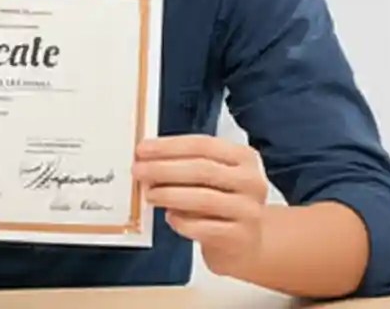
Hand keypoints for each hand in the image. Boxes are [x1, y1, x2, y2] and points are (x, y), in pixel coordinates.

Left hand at [133, 134, 269, 276]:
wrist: (246, 243)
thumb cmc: (222, 202)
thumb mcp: (212, 177)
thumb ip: (186, 164)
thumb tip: (147, 160)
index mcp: (244, 157)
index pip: (203, 145)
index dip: (169, 146)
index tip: (142, 149)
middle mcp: (251, 182)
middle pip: (203, 170)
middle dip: (165, 169)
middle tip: (139, 171)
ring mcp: (248, 210)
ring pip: (203, 199)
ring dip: (170, 194)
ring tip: (149, 194)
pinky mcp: (240, 237)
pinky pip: (204, 228)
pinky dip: (182, 221)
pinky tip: (170, 217)